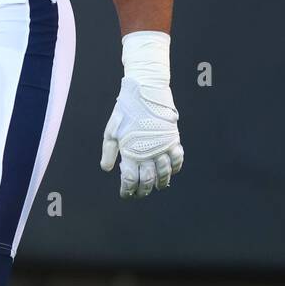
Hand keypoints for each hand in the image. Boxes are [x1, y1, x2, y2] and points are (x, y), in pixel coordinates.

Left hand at [101, 76, 183, 197]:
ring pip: (164, 173)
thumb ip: (109, 151)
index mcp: (130, 152)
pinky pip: (177, 159)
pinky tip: (171, 172)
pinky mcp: (173, 139)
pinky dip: (175, 168)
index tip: (126, 194)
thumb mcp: (111, 130)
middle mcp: (147, 152)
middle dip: (143, 190)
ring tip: (157, 187)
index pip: (129, 179)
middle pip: (147, 180)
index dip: (127, 190)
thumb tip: (106, 169)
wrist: (145, 91)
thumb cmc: (125, 110)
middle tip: (139, 194)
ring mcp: (162, 146)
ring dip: (161, 183)